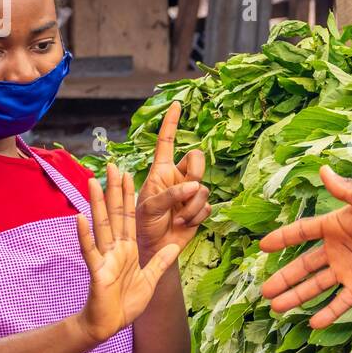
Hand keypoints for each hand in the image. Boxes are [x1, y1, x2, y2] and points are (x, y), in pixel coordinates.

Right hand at [76, 164, 181, 343]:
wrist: (109, 325)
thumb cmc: (126, 304)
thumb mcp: (151, 280)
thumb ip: (161, 262)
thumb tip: (174, 246)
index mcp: (128, 249)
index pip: (129, 217)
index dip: (129, 196)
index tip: (129, 174)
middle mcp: (115, 249)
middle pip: (115, 214)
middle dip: (114, 190)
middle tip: (111, 165)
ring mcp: (104, 258)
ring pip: (101, 226)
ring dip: (96, 204)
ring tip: (91, 182)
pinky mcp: (97, 271)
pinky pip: (90, 251)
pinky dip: (85, 236)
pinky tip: (78, 218)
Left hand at [135, 100, 210, 264]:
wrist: (155, 248)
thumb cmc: (144, 224)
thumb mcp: (149, 207)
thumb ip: (170, 194)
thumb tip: (195, 186)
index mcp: (160, 171)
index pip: (166, 142)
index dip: (170, 123)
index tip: (177, 104)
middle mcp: (176, 178)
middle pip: (196, 159)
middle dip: (196, 174)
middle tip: (188, 190)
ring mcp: (189, 193)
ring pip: (203, 188)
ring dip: (192, 206)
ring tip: (178, 218)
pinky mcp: (199, 208)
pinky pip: (207, 206)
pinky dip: (197, 217)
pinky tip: (185, 224)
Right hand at [259, 166, 351, 327]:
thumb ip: (348, 189)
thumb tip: (323, 170)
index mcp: (337, 225)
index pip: (302, 232)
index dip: (283, 238)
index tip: (262, 246)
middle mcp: (339, 248)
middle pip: (304, 265)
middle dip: (283, 278)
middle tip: (263, 291)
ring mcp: (351, 269)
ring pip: (317, 286)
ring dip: (297, 296)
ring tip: (276, 307)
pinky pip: (341, 302)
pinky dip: (327, 312)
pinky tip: (312, 323)